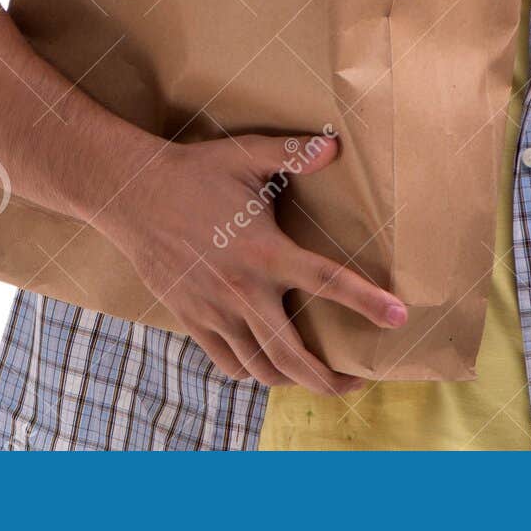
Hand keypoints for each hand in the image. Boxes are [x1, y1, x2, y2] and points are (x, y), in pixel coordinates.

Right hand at [99, 129, 405, 393]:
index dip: (365, 302)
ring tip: (318, 379)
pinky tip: (266, 367)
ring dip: (293, 381)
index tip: (398, 318)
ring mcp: (215, 311)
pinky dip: (251, 372)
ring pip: (260, 367)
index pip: (326, 282)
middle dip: (329, 377)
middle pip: (293, 353)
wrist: (131, 196)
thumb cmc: (195, 172)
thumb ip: (293, 153)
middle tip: (358, 380)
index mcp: (265, 252)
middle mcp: (242, 291)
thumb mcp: (246, 153)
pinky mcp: (192, 319)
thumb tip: (335, 149)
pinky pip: (226, 362)